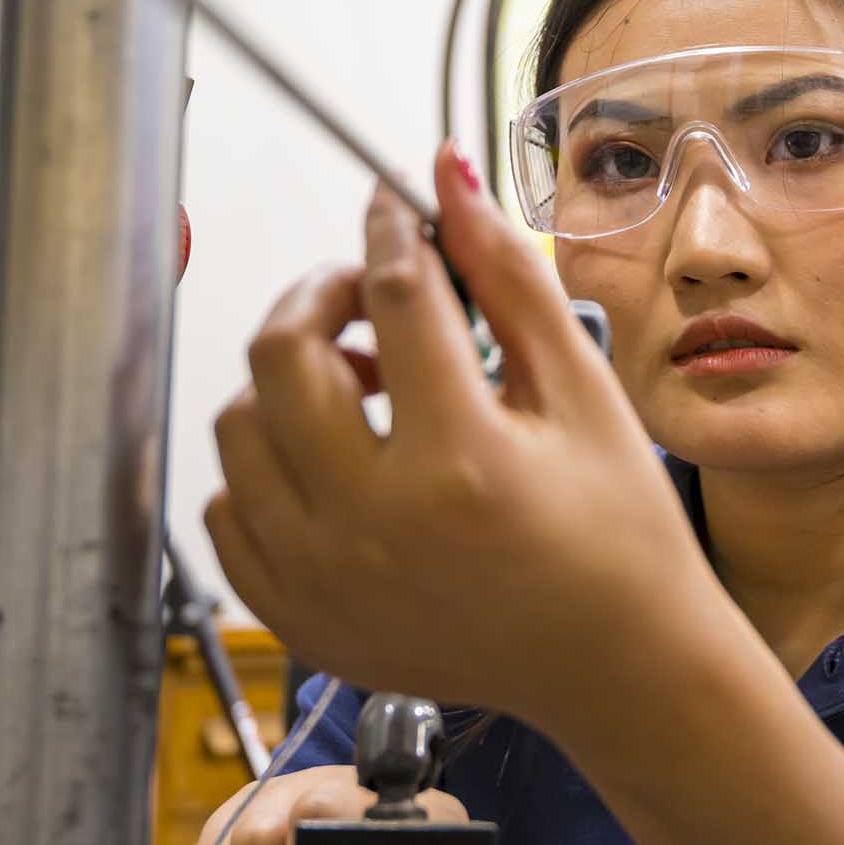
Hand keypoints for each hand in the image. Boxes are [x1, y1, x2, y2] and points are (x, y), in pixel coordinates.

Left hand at [204, 147, 732, 736]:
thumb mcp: (582, 391)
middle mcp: (375, 528)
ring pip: (236, 430)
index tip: (395, 209)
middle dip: (321, 294)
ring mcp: (325, 583)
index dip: (392, 231)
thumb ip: (506, 278)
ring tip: (360, 388)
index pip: (393, 297)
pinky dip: (264, 471)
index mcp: (462, 463)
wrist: (614, 666)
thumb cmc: (616, 534)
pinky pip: (227, 514)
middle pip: (280, 356)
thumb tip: (444, 178)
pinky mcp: (301, 621)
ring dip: (285, 385)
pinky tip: (332, 462)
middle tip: (368, 293)